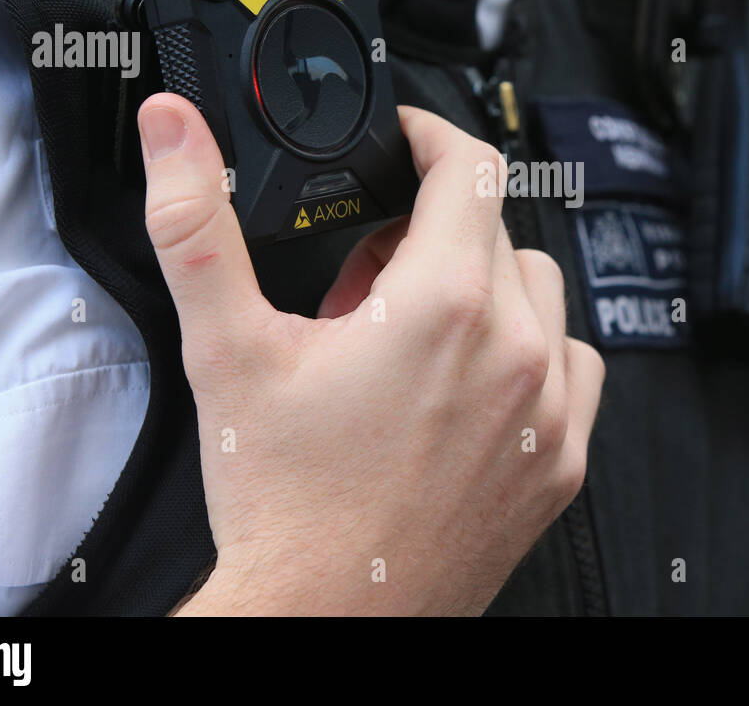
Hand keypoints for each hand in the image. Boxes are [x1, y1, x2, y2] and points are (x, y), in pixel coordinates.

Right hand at [136, 95, 603, 614]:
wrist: (325, 617)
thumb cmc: (283, 503)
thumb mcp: (227, 349)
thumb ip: (196, 225)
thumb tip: (174, 131)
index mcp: (442, 305)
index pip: (469, 169)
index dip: (430, 139)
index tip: (405, 147)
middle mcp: (514, 350)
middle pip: (494, 232)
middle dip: (430, 234)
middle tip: (368, 282)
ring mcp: (546, 410)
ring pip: (541, 292)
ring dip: (486, 289)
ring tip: (416, 333)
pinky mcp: (560, 461)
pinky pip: (574, 366)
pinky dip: (533, 353)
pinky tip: (474, 381)